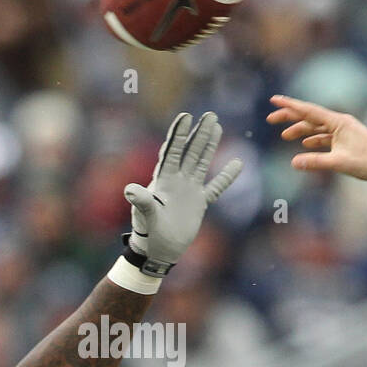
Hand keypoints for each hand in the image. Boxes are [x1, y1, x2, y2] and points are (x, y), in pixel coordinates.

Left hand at [124, 111, 242, 275]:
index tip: (186, 116)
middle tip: (210, 115)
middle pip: (190, 151)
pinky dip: (226, 177)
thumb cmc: (147, 233)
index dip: (179, 134)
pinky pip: (215, 187)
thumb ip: (141, 201)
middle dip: (199, 133)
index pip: (173, 151)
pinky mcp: (199, 203)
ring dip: (209, 145)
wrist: (158, 251)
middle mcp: (177, 181)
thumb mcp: (145, 216)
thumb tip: (129, 189)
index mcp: (163, 180)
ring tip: (217, 126)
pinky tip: (237, 164)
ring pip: (201, 162)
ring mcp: (189, 190)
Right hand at [266, 94, 366, 180]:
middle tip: (271, 119)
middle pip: (310, 117)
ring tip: (285, 136)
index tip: (274, 100)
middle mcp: (340, 122)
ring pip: (317, 127)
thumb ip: (315, 162)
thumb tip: (293, 163)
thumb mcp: (338, 163)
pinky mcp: (347, 139)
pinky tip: (306, 144)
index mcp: (338, 122)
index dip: (290, 105)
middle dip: (290, 118)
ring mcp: (344, 130)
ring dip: (301, 131)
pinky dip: (314, 139)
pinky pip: (325, 136)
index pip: (309, 111)